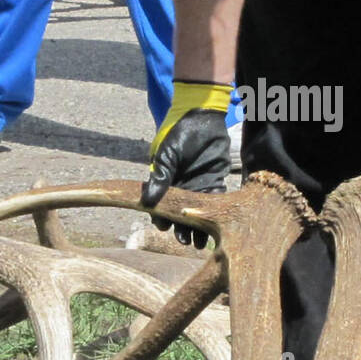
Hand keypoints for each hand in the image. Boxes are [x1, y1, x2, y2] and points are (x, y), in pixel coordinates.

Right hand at [142, 82, 232, 247]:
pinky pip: (213, 200)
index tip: (163, 226)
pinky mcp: (214, 180)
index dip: (161, 217)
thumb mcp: (167, 154)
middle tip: (184, 241)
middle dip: (181, 228)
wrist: (203, 116)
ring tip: (199, 243)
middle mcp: (180, 186)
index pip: (160, 204)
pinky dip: (214, 213)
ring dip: (198, 228)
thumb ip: (160, 176)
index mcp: (165, 180)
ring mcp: (197, 184)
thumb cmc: (179, 132)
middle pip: (179, 213)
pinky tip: (214, 226)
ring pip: (197, 212)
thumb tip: (146, 201)